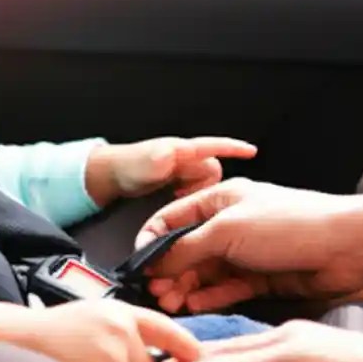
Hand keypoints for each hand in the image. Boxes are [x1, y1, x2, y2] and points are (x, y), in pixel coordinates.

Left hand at [85, 136, 257, 206]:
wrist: (110, 178)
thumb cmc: (126, 167)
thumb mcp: (141, 164)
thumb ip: (154, 161)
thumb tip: (167, 157)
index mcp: (182, 152)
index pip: (214, 146)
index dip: (234, 149)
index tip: (252, 151)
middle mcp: (186, 162)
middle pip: (213, 174)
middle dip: (208, 190)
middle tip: (193, 203)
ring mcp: (183, 175)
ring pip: (206, 188)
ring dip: (199, 201)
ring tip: (184, 209)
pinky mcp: (179, 188)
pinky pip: (196, 196)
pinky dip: (193, 206)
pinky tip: (185, 215)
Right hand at [135, 178, 362, 312]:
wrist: (347, 246)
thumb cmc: (290, 224)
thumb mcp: (227, 230)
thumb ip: (188, 249)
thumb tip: (157, 264)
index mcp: (220, 200)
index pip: (173, 218)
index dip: (152, 241)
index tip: (140, 265)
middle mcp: (231, 225)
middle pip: (187, 250)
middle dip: (169, 271)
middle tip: (157, 293)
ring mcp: (246, 252)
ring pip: (206, 273)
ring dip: (187, 287)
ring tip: (173, 304)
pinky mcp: (262, 277)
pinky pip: (228, 288)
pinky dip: (210, 297)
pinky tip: (196, 306)